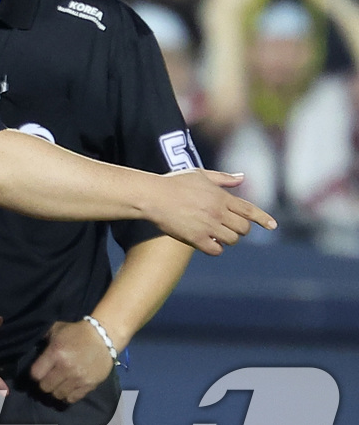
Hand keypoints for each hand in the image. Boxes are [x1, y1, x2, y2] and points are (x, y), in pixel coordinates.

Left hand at [29, 320, 113, 403]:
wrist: (103, 337)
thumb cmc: (76, 332)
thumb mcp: (56, 330)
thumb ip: (43, 339)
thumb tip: (30, 346)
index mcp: (56, 353)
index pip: (36, 374)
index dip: (35, 375)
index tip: (37, 373)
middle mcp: (66, 368)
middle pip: (45, 387)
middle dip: (44, 384)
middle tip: (47, 379)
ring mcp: (78, 378)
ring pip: (58, 395)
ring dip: (56, 391)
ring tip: (58, 384)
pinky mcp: (89, 385)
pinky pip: (73, 398)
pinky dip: (68, 395)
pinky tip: (68, 389)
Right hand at [147, 169, 275, 254]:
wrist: (152, 196)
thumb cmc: (174, 183)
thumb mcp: (199, 174)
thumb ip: (223, 178)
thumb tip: (242, 177)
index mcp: (221, 197)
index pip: (249, 210)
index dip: (263, 218)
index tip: (273, 226)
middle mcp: (218, 212)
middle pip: (243, 228)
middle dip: (239, 229)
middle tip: (227, 226)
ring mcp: (208, 226)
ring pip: (232, 240)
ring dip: (226, 238)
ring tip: (215, 233)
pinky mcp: (196, 238)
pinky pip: (216, 250)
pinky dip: (215, 248)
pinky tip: (207, 242)